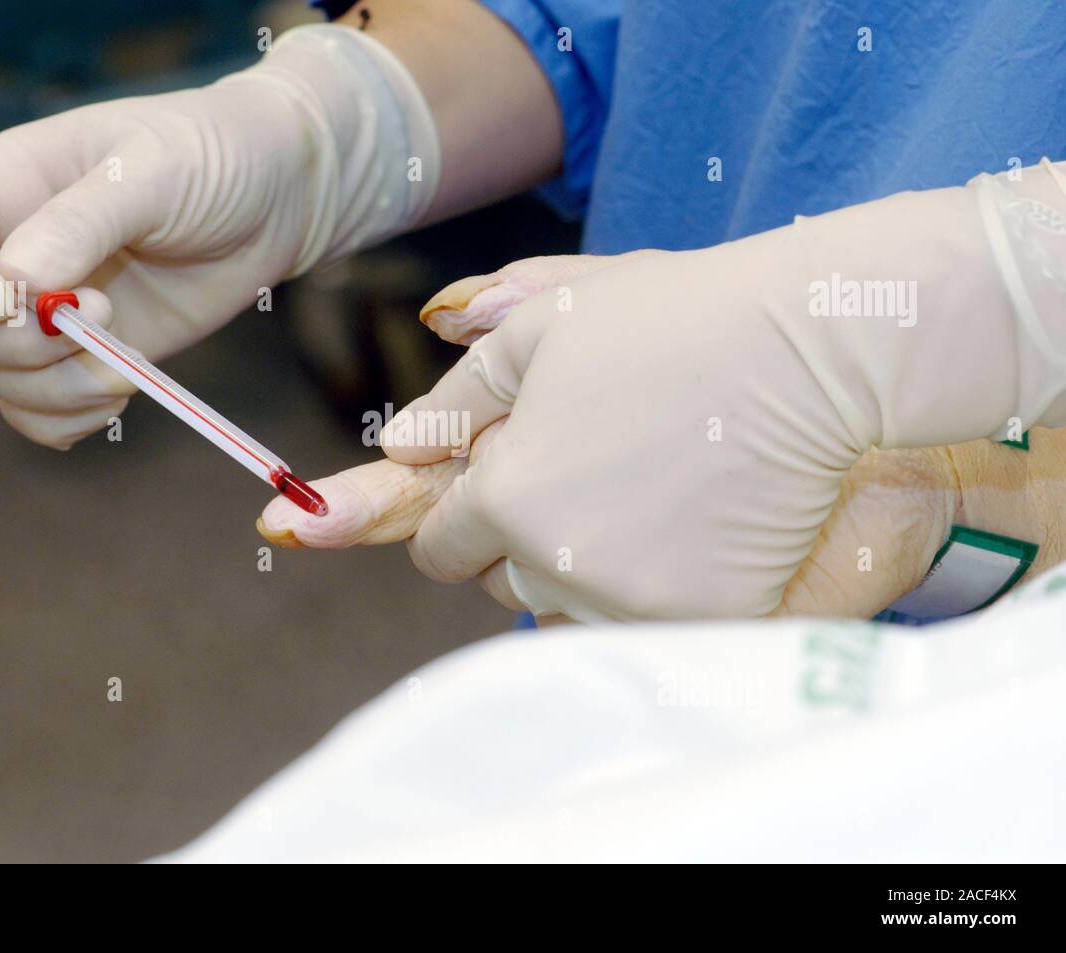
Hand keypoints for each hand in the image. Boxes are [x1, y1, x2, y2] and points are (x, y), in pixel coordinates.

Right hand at [0, 26, 438, 447]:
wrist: (282, 198)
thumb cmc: (213, 156)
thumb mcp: (150, 170)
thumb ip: (82, 221)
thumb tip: (17, 285)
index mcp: (3, 189)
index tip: (14, 301)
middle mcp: (13, 254)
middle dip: (22, 343)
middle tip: (103, 316)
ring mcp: (51, 312)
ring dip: (54, 389)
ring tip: (123, 363)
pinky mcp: (92, 357)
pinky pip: (41, 411)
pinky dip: (66, 421)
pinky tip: (117, 396)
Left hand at [259, 162, 1065, 619]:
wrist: (810, 353)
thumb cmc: (669, 323)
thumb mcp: (541, 332)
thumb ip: (457, 398)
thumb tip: (397, 446)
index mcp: (505, 498)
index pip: (441, 547)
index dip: (464, 513)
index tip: (501, 486)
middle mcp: (558, 566)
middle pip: (503, 583)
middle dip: (523, 539)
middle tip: (587, 473)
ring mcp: (634, 603)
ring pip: (571, 610)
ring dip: (584, 570)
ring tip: (641, 494)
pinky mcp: (704, 623)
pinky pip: (646, 627)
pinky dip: (655, 591)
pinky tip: (691, 527)